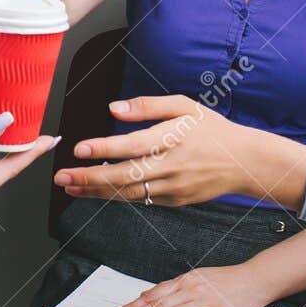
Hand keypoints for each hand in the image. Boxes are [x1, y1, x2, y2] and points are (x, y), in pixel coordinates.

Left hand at [52, 95, 277, 206]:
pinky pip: (139, 199)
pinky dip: (116, 196)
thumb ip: (147, 106)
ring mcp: (172, 188)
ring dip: (96, 191)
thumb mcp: (184, 106)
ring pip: (127, 193)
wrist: (244, 161)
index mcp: (173, 139)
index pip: (132, 146)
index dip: (104, 148)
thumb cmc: (212, 129)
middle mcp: (171, 167)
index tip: (79, 149)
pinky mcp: (173, 201)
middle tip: (62, 176)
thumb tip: (114, 109)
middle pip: (124, 176)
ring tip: (70, 186)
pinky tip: (96, 190)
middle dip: (89, 178)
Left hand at [111, 264, 274, 306]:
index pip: (154, 294)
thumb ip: (175, 288)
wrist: (254, 279)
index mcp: (185, 280)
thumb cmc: (225, 281)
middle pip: (158, 304)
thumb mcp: (197, 279)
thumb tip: (149, 296)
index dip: (134, 305)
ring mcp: (203, 301)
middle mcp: (191, 289)